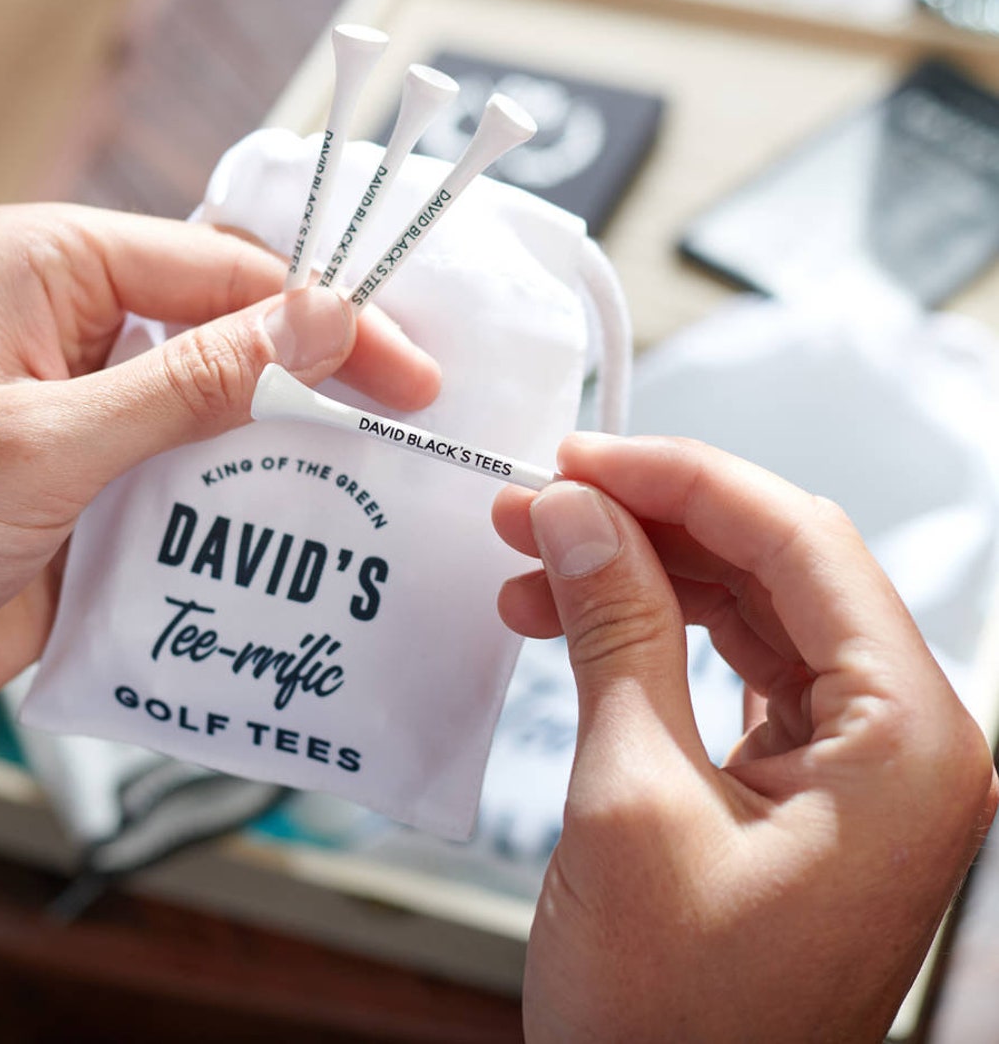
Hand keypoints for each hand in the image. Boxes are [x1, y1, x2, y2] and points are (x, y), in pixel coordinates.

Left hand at [0, 204, 438, 742]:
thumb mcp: (47, 445)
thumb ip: (191, 383)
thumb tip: (320, 325)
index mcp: (50, 269)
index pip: (226, 270)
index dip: (327, 317)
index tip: (410, 373)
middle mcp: (77, 326)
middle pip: (235, 327)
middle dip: (322, 372)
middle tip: (415, 416)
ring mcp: (91, 408)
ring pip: (227, 404)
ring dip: (294, 439)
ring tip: (382, 474)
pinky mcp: (101, 482)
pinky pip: (199, 473)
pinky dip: (252, 497)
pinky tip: (309, 525)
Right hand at [494, 433, 997, 1042]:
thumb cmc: (671, 1027)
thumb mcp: (629, 799)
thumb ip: (613, 632)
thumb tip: (579, 515)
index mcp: (910, 746)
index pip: (801, 543)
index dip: (682, 480)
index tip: (585, 457)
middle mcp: (906, 746)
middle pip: (776, 569)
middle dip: (647, 524)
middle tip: (542, 504)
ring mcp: (858, 768)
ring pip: (748, 612)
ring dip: (639, 576)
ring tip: (534, 562)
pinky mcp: (804, 788)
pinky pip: (733, 670)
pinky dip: (652, 635)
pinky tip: (576, 618)